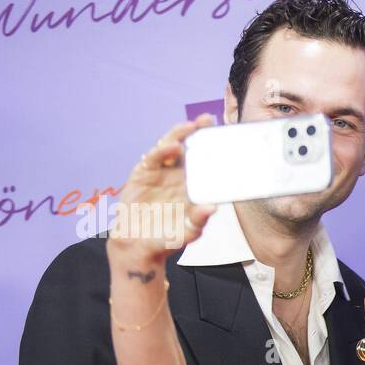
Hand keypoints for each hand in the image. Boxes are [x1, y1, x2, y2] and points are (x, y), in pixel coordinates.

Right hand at [108, 115, 217, 256]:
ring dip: (179, 134)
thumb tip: (212, 208)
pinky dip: (162, 151)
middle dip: (196, 131)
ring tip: (190, 126)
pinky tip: (172, 146)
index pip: (204, 160)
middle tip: (207, 120)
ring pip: (170, 146)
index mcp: (193, 184)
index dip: (211, 146)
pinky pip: (153, 158)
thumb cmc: (169, 237)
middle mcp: (178, 174)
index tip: (223, 134)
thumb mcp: (189, 231)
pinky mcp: (143, 173)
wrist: (140, 244)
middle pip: (188, 146)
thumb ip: (199, 219)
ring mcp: (160, 172)